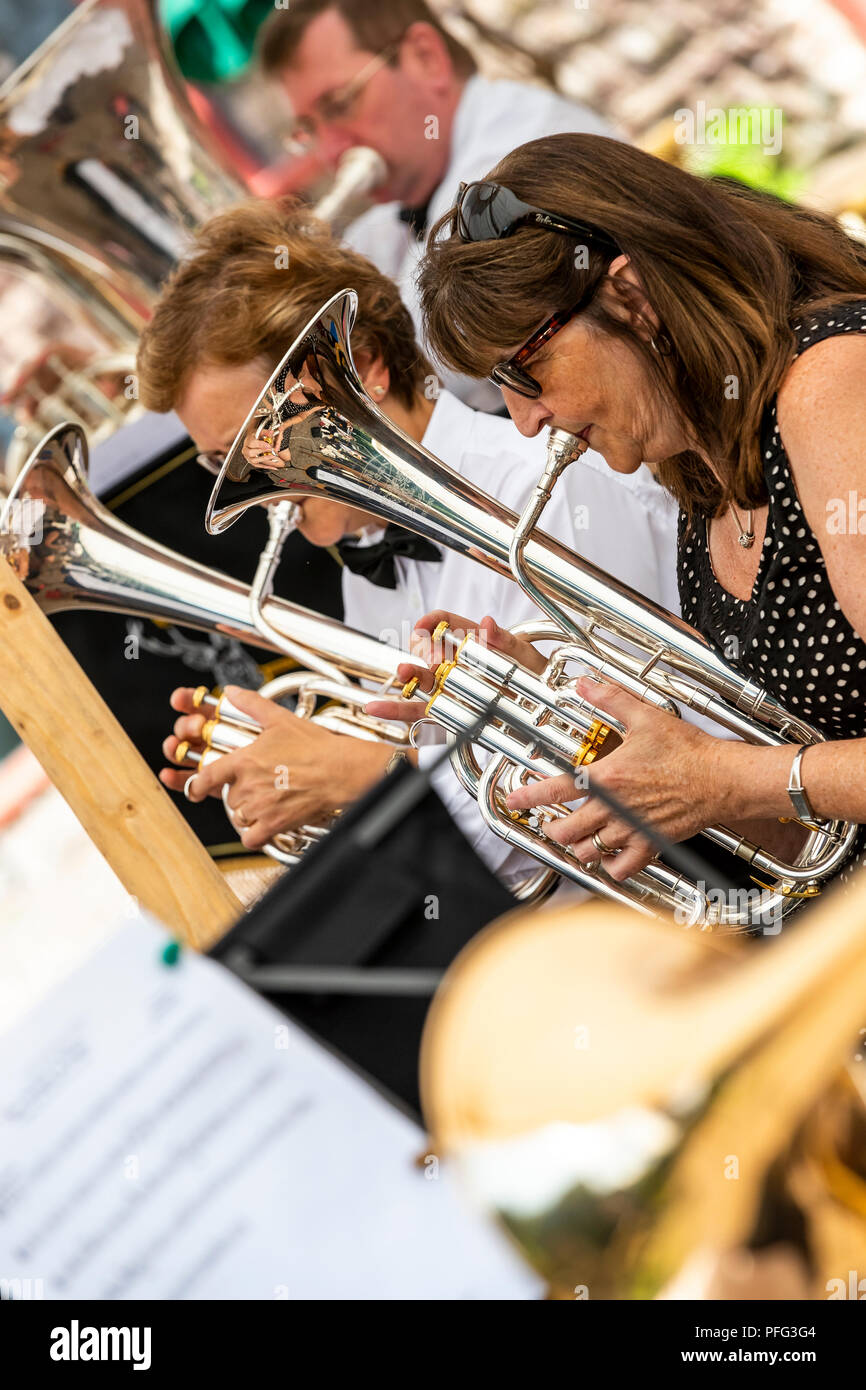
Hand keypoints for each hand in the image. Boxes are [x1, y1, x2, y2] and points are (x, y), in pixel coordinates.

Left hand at [160, 685, 394, 848]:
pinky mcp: (274, 825)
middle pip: (227, 798)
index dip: (194, 786)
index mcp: (243, 761)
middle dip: (237, 795)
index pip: (205, 778)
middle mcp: (247, 786)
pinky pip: (251, 838)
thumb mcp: (280, 719)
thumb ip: (251, 704)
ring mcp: (260, 807)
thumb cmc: (315, 747)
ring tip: (266, 802)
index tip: (194, 789)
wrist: (339, 771)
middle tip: (256, 788)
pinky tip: (266, 824)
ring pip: (238, 817)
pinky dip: (255, 834)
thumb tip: (231, 691)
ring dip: (247, 813)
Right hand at [366, 609, 546, 722]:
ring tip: (402, 673)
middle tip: (433, 662)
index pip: (444, 621)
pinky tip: (376, 707)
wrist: (542, 710)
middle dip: (423, 651)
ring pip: (419, 677)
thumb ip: (507, 641)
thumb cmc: (534, 678)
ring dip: (407, 674)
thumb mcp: (526, 658)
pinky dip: (397, 709)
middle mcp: (455, 661)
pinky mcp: (445, 710)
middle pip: (426, 647)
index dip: (431, 621)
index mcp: (473, 640)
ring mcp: (448, 685)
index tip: (423, 626)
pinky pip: (418, 709)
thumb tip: (488, 623)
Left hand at [504, 677, 732, 881]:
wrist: (723, 778)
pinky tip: (607, 857)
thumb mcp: (645, 717)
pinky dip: (609, 866)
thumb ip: (610, 699)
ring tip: (575, 839)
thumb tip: (585, 683)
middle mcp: (614, 808)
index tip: (513, 801)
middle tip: (550, 822)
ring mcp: (632, 829)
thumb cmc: (688, 750)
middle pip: (566, 829)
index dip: (528, 797)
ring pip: (588, 851)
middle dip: (551, 827)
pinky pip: (621, 867)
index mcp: (607, 777)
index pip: (556, 789)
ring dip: (576, 847)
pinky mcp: (651, 845)